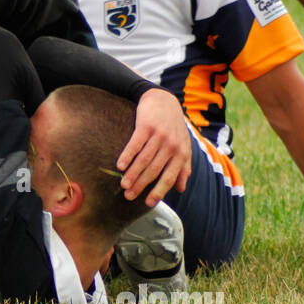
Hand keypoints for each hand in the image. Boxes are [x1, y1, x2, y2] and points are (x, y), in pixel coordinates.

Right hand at [116, 88, 190, 206]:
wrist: (164, 100)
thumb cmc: (173, 127)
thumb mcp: (183, 146)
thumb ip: (183, 167)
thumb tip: (180, 189)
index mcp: (181, 153)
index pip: (169, 177)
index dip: (159, 191)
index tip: (148, 203)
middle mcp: (172, 145)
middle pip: (154, 170)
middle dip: (141, 185)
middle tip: (129, 196)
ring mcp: (159, 135)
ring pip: (144, 159)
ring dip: (132, 174)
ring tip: (123, 185)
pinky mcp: (146, 126)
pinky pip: (135, 144)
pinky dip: (127, 156)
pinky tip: (119, 165)